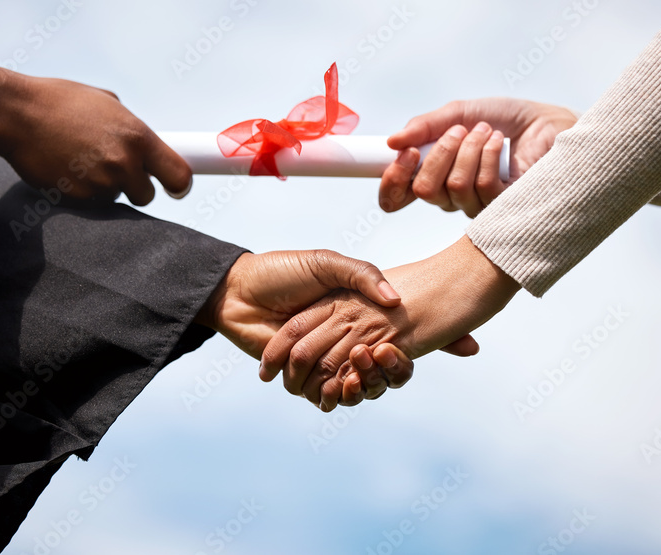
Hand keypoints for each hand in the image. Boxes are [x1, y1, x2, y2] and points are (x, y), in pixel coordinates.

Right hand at [0, 62, 191, 203]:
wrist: (17, 113)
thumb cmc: (60, 100)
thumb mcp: (107, 102)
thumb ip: (131, 126)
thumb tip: (144, 144)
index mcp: (138, 137)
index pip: (178, 175)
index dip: (180, 184)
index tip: (177, 188)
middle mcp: (124, 163)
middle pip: (147, 196)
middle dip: (135, 186)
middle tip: (117, 169)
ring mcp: (99, 183)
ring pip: (115, 197)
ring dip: (105, 186)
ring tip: (82, 159)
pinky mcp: (77, 197)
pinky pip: (90, 201)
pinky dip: (83, 189)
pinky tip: (66, 166)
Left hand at [260, 236, 520, 410]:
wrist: (236, 290)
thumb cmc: (282, 271)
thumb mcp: (328, 263)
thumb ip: (362, 276)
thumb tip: (396, 299)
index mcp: (356, 313)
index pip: (397, 336)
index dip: (418, 345)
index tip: (424, 345)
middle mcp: (344, 340)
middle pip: (381, 368)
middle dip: (390, 371)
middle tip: (390, 362)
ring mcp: (324, 362)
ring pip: (358, 386)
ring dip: (364, 386)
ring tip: (361, 376)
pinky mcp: (301, 379)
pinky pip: (327, 396)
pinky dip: (336, 396)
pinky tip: (339, 386)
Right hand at [380, 98, 576, 216]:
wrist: (550, 123)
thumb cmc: (509, 120)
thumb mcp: (460, 113)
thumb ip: (425, 126)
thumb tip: (393, 141)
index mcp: (435, 175)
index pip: (398, 196)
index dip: (392, 181)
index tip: (403, 153)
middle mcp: (453, 196)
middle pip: (423, 190)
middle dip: (438, 153)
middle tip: (458, 131)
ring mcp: (478, 206)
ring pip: (453, 186)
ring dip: (469, 150)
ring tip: (487, 132)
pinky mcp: (503, 208)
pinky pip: (482, 187)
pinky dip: (489, 156)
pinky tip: (501, 144)